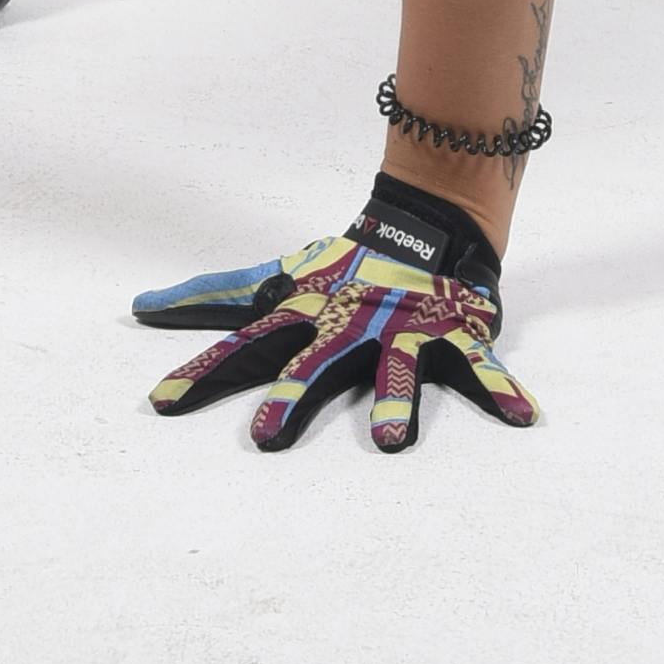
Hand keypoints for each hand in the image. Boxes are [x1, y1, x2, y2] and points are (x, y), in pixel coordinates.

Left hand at [136, 203, 537, 453]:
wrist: (428, 220)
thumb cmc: (344, 267)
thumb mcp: (278, 280)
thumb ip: (215, 298)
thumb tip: (140, 306)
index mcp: (307, 315)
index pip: (243, 344)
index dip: (202, 371)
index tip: (160, 404)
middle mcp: (350, 324)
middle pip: (315, 362)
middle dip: (291, 397)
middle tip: (265, 439)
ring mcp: (404, 330)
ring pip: (397, 369)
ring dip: (395, 403)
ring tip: (392, 443)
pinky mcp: (455, 333)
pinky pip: (481, 367)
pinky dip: (503, 391)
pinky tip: (524, 418)